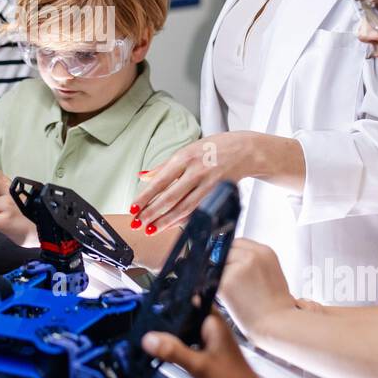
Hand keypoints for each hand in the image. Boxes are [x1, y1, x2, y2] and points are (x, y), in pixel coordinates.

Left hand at [130, 132, 264, 230]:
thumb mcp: (186, 151)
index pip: (161, 180)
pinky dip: (183, 219)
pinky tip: (171, 225)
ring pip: (185, 207)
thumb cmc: (213, 149)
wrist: (245, 150)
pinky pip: (198, 210)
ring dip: (166, 221)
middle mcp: (197, 171)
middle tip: (138, 223)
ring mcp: (209, 183)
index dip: (146, 196)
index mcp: (185, 157)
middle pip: (172, 196)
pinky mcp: (218, 194)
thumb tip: (142, 177)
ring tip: (151, 229)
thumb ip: (163, 167)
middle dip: (153, 212)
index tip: (133, 207)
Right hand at [141, 312, 273, 377]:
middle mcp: (213, 328)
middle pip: (186, 316)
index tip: (151, 304)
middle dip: (168, 320)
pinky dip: (178, 348)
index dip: (172, 301)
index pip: (190, 300)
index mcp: (213, 322)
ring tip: (151, 337)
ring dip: (172, 335)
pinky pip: (190, 345)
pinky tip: (166, 354)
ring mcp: (212, 342)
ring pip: (187, 331)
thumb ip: (173, 351)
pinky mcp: (211, 356)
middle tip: (145, 323)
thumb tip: (147, 338)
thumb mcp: (198, 366)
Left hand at [217, 239, 297, 337]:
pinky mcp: (227, 281)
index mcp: (265, 252)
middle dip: (225, 264)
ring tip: (236, 294)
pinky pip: (213, 280)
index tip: (231, 266)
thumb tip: (230, 258)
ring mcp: (239, 267)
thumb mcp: (271, 274)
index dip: (232, 255)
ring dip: (220, 277)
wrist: (278, 325)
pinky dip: (217, 289)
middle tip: (233, 283)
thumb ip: (252, 262)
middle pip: (225, 251)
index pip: (238, 242)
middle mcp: (253, 255)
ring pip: (217, 265)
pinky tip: (230, 300)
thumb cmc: (275, 306)